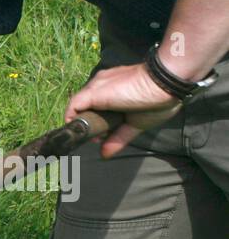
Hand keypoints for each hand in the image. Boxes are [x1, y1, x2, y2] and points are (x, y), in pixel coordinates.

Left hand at [65, 63, 181, 157]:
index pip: (95, 106)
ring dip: (84, 125)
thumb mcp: (136, 123)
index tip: (107, 134)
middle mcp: (100, 85)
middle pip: (85, 108)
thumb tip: (105, 154)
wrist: (165, 84)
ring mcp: (95, 88)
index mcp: (112, 89)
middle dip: (91, 125)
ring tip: (99, 134)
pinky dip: (74, 121)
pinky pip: (73, 108)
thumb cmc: (157, 100)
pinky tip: (83, 131)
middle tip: (103, 136)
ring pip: (79, 108)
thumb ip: (119, 138)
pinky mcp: (91, 93)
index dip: (98, 123)